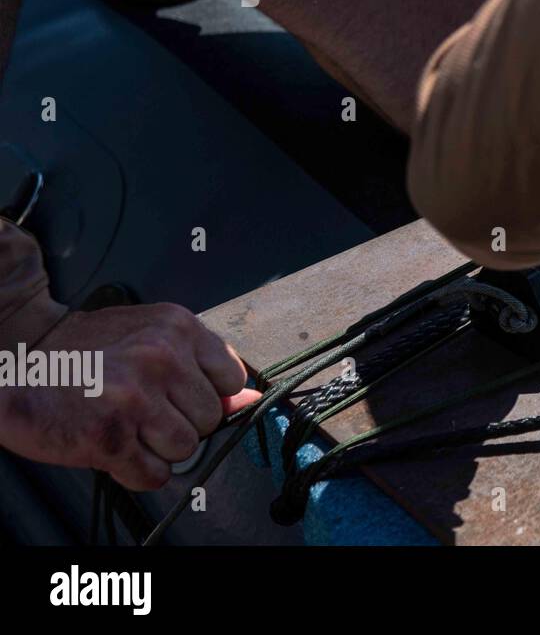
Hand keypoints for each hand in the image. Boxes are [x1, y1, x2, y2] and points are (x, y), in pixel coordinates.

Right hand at [0, 304, 259, 490]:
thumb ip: (202, 365)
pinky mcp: (108, 438)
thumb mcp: (152, 337)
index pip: (232, 378)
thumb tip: (253, 399)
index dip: (208, 394)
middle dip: (182, 422)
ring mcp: (134, 399)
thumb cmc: (91, 349)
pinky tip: (114, 446)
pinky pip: (155, 475)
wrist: (20, 359)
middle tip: (145, 410)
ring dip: (159, 448)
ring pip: (187, 448)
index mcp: (177, 327)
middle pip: (210, 418)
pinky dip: (137, 471)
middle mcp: (161, 358)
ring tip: (129, 426)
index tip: (181, 394)